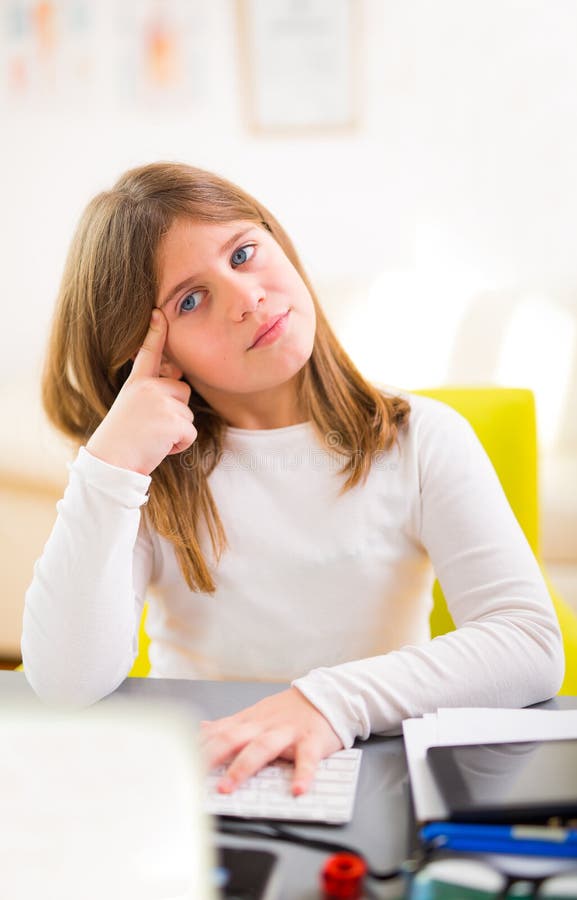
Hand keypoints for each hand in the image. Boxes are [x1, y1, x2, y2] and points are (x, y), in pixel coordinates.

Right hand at [86, 309, 196, 474]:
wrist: (111, 462)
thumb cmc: (122, 441)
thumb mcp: (131, 409)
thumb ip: (151, 395)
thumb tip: (179, 386)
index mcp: (136, 384)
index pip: (147, 354)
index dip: (155, 333)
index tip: (158, 312)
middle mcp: (148, 387)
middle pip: (182, 392)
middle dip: (176, 412)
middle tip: (151, 428)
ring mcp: (161, 402)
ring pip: (188, 415)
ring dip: (176, 432)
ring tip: (152, 439)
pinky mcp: (173, 421)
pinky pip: (190, 433)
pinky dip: (179, 445)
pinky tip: (158, 447)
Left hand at [200, 687, 343, 795]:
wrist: (326, 695)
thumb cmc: (288, 711)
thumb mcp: (255, 714)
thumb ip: (228, 725)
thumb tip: (201, 728)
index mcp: (249, 723)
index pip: (216, 734)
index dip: (196, 749)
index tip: (176, 764)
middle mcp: (263, 727)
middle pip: (232, 739)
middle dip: (210, 757)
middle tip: (191, 777)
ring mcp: (287, 733)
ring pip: (262, 747)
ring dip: (243, 767)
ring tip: (227, 787)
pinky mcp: (311, 741)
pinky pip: (307, 759)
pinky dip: (303, 775)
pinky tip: (297, 791)